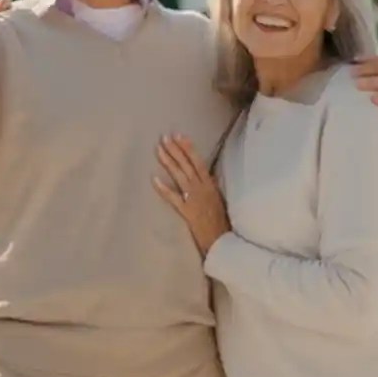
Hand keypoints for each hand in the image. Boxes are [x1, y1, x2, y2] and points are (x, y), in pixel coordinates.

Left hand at [152, 134, 231, 256]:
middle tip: (164, 137)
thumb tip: (201, 175)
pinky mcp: (188, 211)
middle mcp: (202, 188)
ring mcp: (194, 199)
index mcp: (211, 185)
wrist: (223, 241)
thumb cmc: (222, 222)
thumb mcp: (219, 199)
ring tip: (159, 150)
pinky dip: (164, 189)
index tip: (179, 135)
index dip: (188, 148)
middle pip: (187, 165)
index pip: (198, 162)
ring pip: (180, 176)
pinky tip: (153, 179)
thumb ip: (209, 187)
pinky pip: (174, 198)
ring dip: (169, 162)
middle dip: (175, 150)